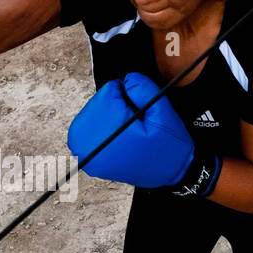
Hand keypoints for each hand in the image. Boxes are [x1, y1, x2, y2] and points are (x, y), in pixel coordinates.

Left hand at [67, 71, 212, 191]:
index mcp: (106, 132)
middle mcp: (88, 145)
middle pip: (97, 103)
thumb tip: (127, 78)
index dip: (128, 95)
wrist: (169, 174)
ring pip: (91, 114)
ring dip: (108, 115)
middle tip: (135, 121)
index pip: (109, 92)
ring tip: (128, 130)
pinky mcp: (86, 158)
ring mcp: (83, 153)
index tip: (138, 108)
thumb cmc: (167, 147)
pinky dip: (102, 127)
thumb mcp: (162, 112)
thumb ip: (143, 89)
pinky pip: (88, 129)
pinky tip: (117, 135)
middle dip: (116, 106)